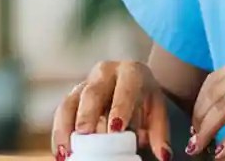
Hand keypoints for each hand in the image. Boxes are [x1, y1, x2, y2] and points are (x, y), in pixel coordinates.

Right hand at [52, 60, 172, 160]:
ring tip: (68, 150)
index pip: (126, 87)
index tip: (116, 128)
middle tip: (86, 134)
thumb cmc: (144, 98)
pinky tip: (61, 152)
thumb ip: (159, 133)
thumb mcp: (157, 112)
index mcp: (130, 72)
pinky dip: (59, 133)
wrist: (132, 84)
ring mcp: (85, 83)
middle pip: (93, 92)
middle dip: (88, 114)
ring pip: (71, 102)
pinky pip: (61, 113)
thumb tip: (164, 156)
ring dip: (66, 126)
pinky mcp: (72, 97)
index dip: (120, 106)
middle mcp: (104, 73)